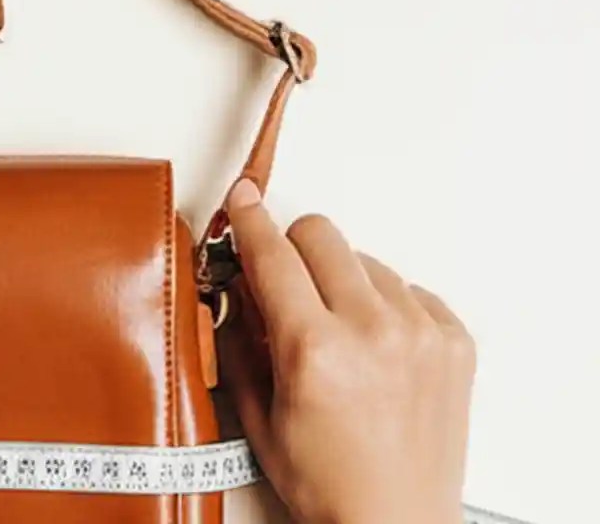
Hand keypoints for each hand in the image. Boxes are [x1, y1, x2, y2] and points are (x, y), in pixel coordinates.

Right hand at [220, 180, 475, 523]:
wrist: (394, 523)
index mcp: (315, 349)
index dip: (250, 221)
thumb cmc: (329, 484)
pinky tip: (373, 350)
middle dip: (292, 250)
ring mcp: (421, 333)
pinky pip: (408, 289)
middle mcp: (373, 331)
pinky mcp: (453, 341)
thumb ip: (240, 340)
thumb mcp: (258, 414)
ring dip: (340, 283)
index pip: (272, 254)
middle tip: (285, 287)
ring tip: (337, 337)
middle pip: (322, 234)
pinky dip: (384, 307)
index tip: (244, 198)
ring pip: (365, 260)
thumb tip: (236, 288)